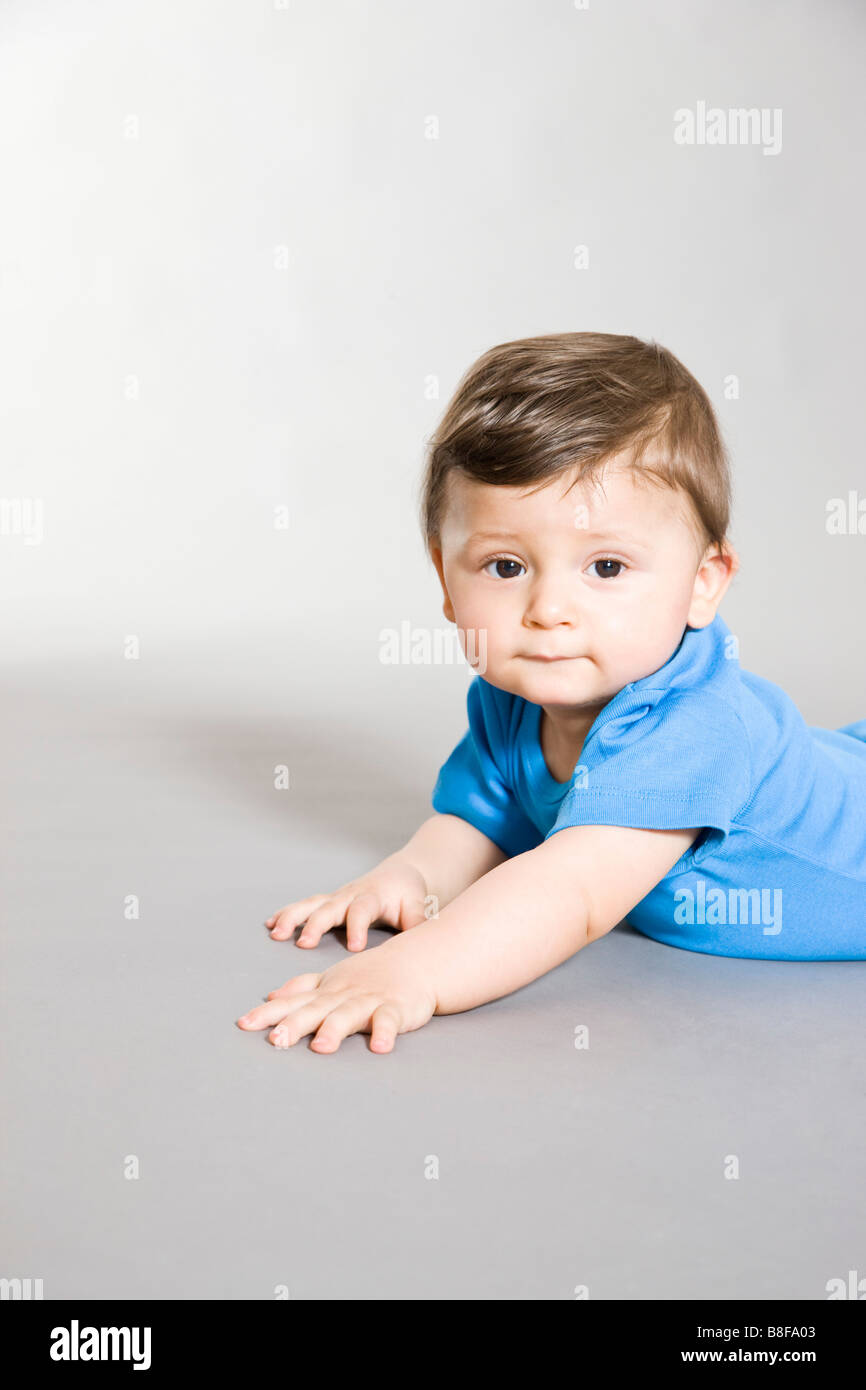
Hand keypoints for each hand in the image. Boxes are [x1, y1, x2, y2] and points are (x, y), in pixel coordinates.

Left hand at [236, 944, 437, 1052]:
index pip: (292, 1002)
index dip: (268, 1013)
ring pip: (349, 1015)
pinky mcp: (394, 1009)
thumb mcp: (332, 979)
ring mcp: (368, 1001)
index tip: (243, 1024)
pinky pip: (389, 1021)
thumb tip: (272, 997)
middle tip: (276, 1040)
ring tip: (321, 1047)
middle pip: (315, 1010)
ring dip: (335, 1030)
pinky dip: (385, 1032)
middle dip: (295, 1024)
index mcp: (326, 990)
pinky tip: (380, 1047)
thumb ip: (302, 988)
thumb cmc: (370, 974)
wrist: (415, 961)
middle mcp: (342, 995)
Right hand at [265, 855, 431, 951]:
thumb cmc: (408, 896)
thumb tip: (423, 948)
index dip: (357, 927)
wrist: (400, 875)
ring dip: (292, 918)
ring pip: (311, 905)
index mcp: (373, 897)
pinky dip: (286, 914)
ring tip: (275, 932)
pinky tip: (270, 924)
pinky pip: (304, 906)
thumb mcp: (417, 909)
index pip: (362, 911)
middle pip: (329, 907)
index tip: (354, 948)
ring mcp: (337, 898)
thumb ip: (417, 926)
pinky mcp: (328, 902)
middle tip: (303, 943)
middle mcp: (351, 895)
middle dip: (315, 924)